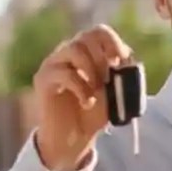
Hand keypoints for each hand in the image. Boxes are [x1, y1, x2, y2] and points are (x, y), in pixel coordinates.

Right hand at [32, 24, 132, 170]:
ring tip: (96, 90)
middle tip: (107, 78)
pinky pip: (64, 73)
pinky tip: (87, 102)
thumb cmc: (94, 114)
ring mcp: (54, 64)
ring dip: (91, 70)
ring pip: (74, 49)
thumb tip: (128, 58)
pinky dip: (81, 88)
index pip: (98, 31)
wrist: (74, 138)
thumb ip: (123, 74)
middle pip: (86, 36)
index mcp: (87, 52)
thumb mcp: (115, 92)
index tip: (121, 59)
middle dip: (102, 57)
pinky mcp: (43, 79)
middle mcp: (68, 53)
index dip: (112, 41)